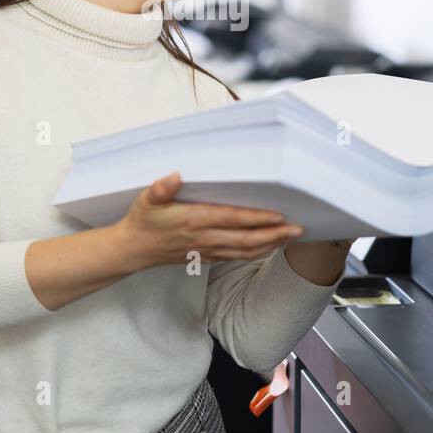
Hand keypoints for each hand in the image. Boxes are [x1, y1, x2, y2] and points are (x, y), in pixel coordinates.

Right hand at [113, 171, 303, 269]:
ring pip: (245, 251)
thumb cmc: (143, 220)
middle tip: (298, 229)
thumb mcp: (147, 199)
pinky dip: (257, 253)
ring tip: (292, 237)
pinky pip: (237, 257)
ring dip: (271, 245)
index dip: (257, 218)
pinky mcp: (207, 257)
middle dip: (275, 235)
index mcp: (193, 220)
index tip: (278, 215)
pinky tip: (269, 246)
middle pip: (247, 239)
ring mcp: (207, 250)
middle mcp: (204, 237)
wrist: (133, 249)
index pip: (232, 219)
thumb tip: (174, 176)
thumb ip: (161, 188)